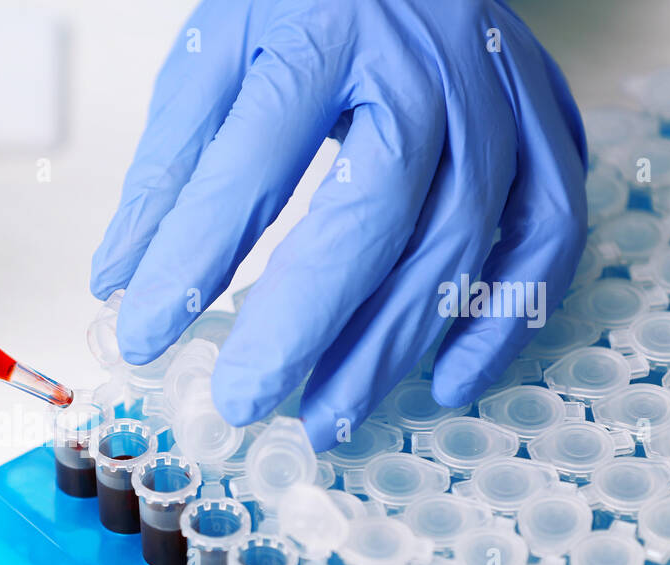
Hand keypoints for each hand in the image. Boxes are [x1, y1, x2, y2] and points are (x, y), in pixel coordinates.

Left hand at [91, 0, 586, 449]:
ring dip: (392, 346)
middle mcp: (426, 64)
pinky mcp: (545, 125)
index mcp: (325, 32)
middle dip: (305, 325)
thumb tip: (120, 282)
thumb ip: (170, 165)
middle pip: (374, 214)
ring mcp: (498, 96)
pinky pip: (549, 232)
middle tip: (245, 402)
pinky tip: (448, 381)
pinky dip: (506, 317)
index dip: (193, 261)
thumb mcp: (215, 52)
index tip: (145, 336)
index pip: (251, 166)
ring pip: (462, 241)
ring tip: (324, 420)